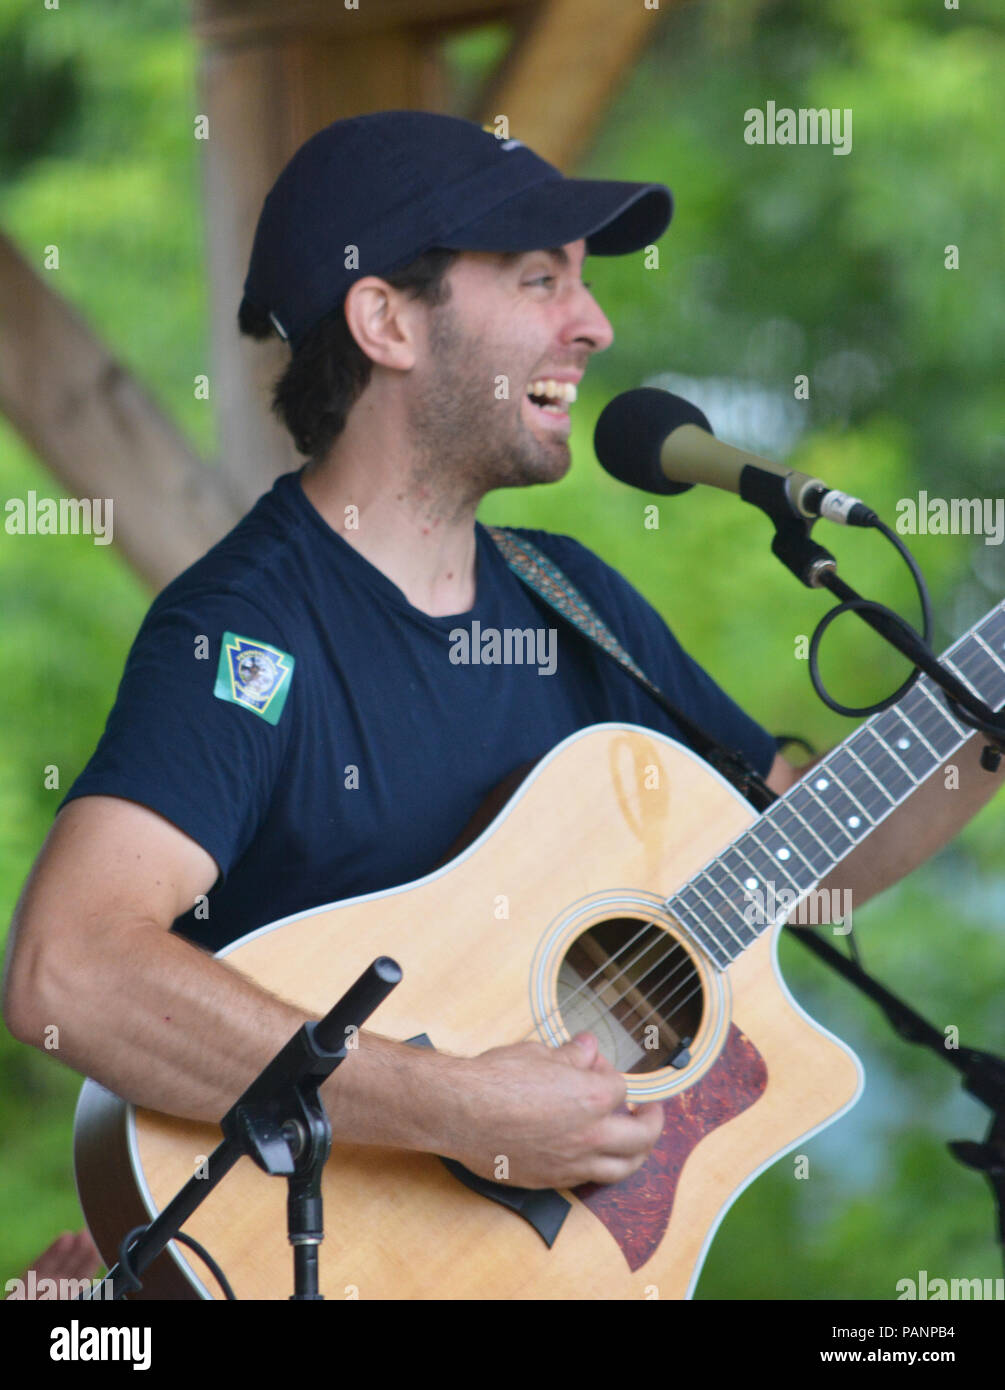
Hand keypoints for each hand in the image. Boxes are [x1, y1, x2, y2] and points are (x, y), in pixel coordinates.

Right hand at [448, 1032, 663, 1189]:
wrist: (460, 1113)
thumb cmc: (495, 1080)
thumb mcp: (537, 1053)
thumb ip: (570, 1055)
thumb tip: (587, 1047)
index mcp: (593, 1097)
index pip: (620, 1086)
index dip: (608, 1072)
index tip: (594, 1065)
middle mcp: (590, 1135)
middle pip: (641, 1136)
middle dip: (651, 1121)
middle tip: (650, 1111)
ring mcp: (572, 1163)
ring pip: (622, 1168)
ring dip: (635, 1154)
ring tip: (634, 1142)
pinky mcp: (551, 1180)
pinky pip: (589, 1180)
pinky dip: (600, 1168)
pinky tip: (594, 1157)